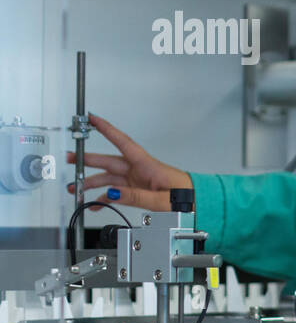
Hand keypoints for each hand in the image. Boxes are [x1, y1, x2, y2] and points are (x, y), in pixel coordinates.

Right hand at [65, 113, 193, 211]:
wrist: (200, 204)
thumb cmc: (187, 197)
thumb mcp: (161, 200)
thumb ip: (135, 197)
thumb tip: (112, 193)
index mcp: (147, 165)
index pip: (123, 142)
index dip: (107, 130)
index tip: (92, 118)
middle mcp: (140, 170)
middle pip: (109, 162)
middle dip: (88, 160)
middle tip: (68, 159)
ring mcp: (139, 179)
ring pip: (109, 178)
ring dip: (92, 183)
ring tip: (76, 190)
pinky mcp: (139, 189)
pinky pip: (117, 191)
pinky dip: (105, 197)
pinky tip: (95, 204)